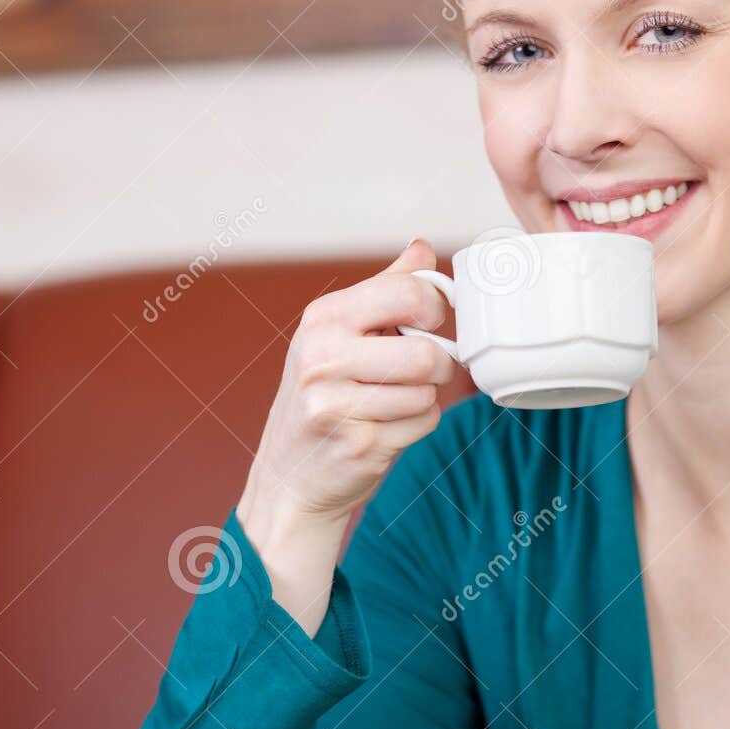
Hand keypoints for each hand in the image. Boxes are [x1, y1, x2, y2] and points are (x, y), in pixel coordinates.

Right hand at [236, 238, 455, 631]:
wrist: (290, 477)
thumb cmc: (322, 400)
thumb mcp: (338, 336)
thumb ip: (383, 291)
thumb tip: (421, 250)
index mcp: (322, 319)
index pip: (407, 292)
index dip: (436, 307)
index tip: (433, 321)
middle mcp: (322, 358)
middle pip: (426, 350)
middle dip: (439, 363)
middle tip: (425, 370)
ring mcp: (336, 404)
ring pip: (428, 390)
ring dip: (425, 398)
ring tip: (394, 401)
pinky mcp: (359, 444)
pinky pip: (423, 423)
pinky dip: (417, 426)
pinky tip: (387, 427)